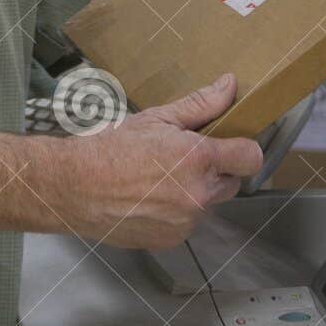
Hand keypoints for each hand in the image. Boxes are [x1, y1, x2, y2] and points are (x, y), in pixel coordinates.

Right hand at [0, 73, 261, 244]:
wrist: (74, 187)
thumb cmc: (112, 148)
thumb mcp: (156, 118)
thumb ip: (200, 105)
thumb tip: (231, 85)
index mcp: (198, 159)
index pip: (251, 157)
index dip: (244, 147)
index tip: (231, 143)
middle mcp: (199, 195)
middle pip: (231, 182)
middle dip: (215, 170)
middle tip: (183, 158)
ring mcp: (186, 223)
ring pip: (207, 203)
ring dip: (194, 192)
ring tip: (157, 178)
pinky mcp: (172, 241)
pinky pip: (186, 223)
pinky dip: (175, 212)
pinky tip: (148, 199)